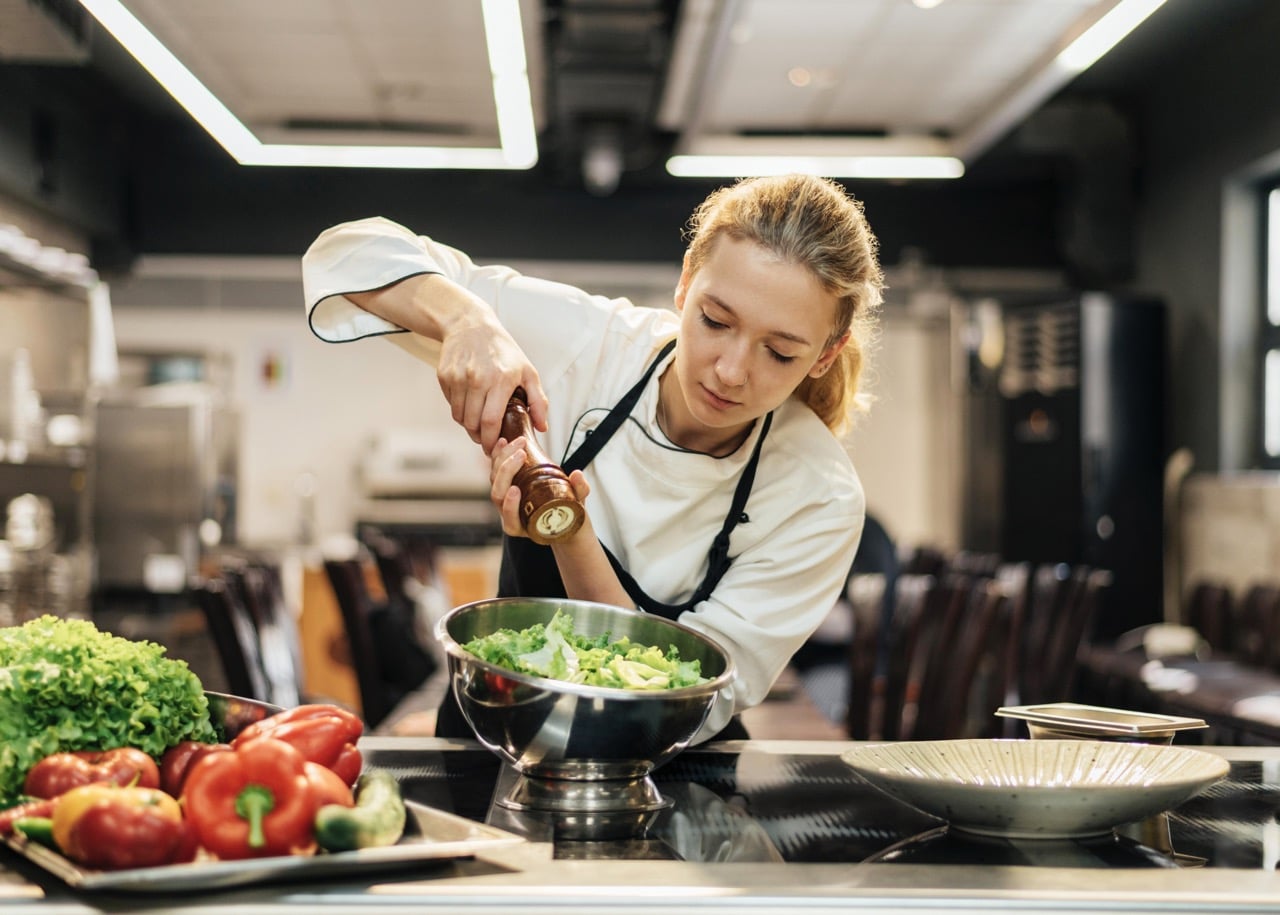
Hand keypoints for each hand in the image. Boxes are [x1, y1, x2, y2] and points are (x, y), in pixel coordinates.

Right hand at [349, 274, 549, 454]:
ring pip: (459, 416)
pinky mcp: (444, 376)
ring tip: (478, 424)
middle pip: (472, 423)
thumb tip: (542, 427)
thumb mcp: (527, 371)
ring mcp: (458, 377)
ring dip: (468, 425)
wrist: (471, 325)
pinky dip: (459, 409)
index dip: (490, 440)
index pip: (491, 421)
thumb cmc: (503, 350)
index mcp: (500, 380)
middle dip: (479, 437)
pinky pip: (450, 403)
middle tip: (486, 440)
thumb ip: (538, 400)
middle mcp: (477, 379)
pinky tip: (469, 404)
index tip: (493, 449)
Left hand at [490, 437, 589, 539]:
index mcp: (524, 527)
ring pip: (494, 481)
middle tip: (521, 453)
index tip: (515, 490)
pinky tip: (504, 441)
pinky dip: (497, 456)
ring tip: (516, 443)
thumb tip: (577, 474)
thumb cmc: (569, 513)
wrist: (562, 513)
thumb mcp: (578, 504)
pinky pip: (494, 471)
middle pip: (498, 495)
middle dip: (506, 472)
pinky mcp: (504, 485)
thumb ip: (579, 491)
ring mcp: (505, 500)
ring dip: (502, 459)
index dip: (509, 506)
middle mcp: (510, 515)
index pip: (510, 520)